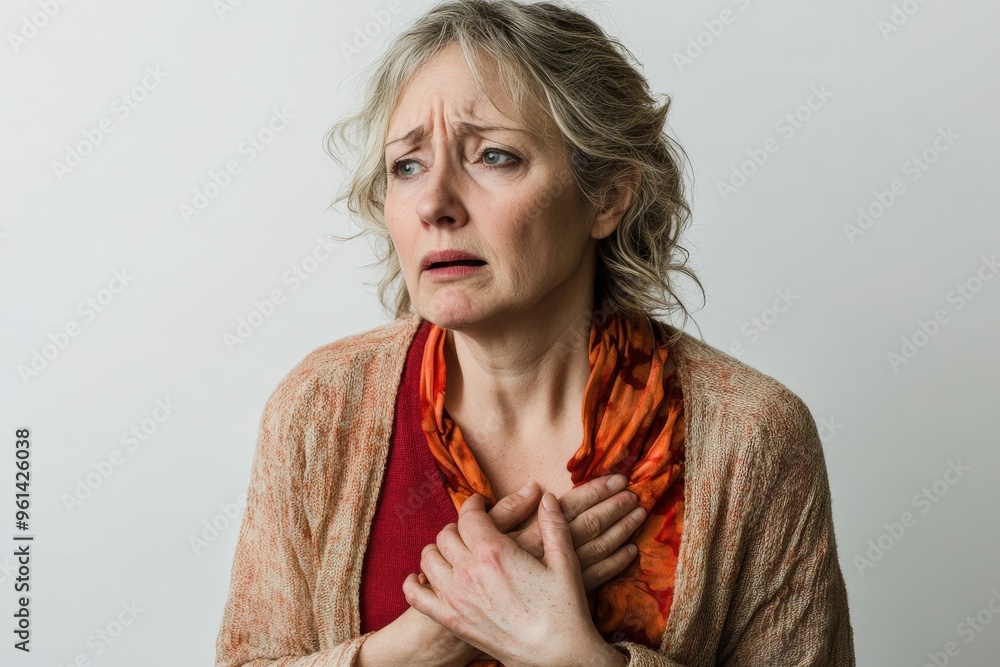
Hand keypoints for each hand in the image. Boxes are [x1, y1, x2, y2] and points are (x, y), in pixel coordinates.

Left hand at [403, 492, 611, 666]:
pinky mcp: (451, 620)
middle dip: (459, 527)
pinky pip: (416, 596)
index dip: (474, 504)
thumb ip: (553, 524)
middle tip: (472, 531)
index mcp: (494, 551)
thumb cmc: (563, 609)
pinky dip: (412, 584)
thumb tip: (547, 498)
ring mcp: (456, 597)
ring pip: (428, 558)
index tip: (480, 504)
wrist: (555, 656)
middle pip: (446, 534)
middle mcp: (468, 571)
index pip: (469, 515)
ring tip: (453, 551)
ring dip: (438, 550)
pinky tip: (419, 578)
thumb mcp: (563, 562)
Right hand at [493, 475, 644, 591]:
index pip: (571, 505)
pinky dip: (616, 562)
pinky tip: (630, 550)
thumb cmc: (479, 571)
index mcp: (533, 533)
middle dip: (615, 506)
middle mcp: (550, 552)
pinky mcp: (566, 595)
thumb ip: (508, 510)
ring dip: (621, 529)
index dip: (596, 491)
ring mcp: (561, 575)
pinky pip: (598, 577)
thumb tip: (536, 487)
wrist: (479, 617)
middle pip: (590, 524)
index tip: (617, 479)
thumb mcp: (487, 536)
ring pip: (599, 548)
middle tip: (635, 492)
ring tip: (638, 513)